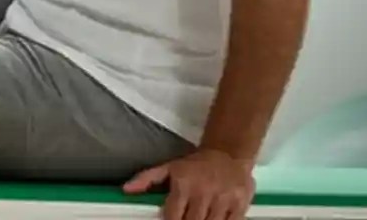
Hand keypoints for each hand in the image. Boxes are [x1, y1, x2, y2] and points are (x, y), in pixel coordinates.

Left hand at [124, 149, 256, 219]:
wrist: (228, 154)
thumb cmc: (195, 165)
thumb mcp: (169, 168)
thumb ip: (147, 179)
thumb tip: (126, 189)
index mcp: (183, 185)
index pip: (173, 216)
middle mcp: (203, 193)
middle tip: (186, 217)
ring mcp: (223, 200)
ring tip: (198, 217)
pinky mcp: (240, 205)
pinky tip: (214, 218)